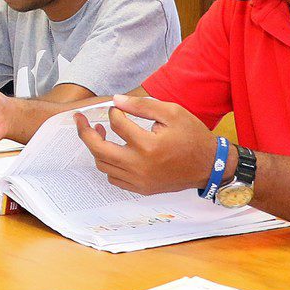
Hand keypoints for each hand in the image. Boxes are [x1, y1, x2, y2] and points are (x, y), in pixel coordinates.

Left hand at [73, 93, 221, 195]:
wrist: (210, 166)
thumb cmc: (192, 136)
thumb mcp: (172, 112)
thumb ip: (142, 105)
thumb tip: (116, 100)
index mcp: (148, 145)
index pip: (117, 124)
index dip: (114, 111)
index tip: (118, 108)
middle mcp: (140, 166)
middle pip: (98, 149)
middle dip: (85, 132)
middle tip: (79, 119)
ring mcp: (139, 181)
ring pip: (103, 165)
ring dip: (96, 148)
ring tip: (100, 133)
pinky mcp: (142, 189)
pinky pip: (114, 178)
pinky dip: (108, 164)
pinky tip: (113, 151)